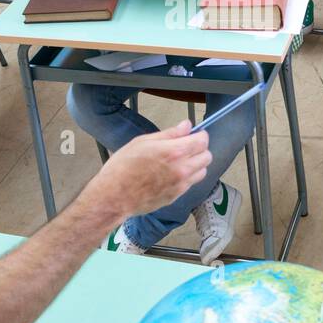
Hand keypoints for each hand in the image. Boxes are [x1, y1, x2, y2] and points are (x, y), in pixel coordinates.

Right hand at [88, 122, 212, 221]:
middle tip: (187, 146)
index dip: (200, 135)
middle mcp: (182, 169)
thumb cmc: (123, 167)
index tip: (194, 134)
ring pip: (202, 172)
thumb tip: (186, 126)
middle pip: (207, 156)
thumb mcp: (143, 142)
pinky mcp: (176, 196)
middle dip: (200, 149)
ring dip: (196, 164)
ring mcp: (181, 185)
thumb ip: (169, 134)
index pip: (203, 141)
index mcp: (174, 152)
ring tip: (180, 161)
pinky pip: (191, 184)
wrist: (114, 196)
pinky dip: (187, 177)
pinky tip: (171, 174)